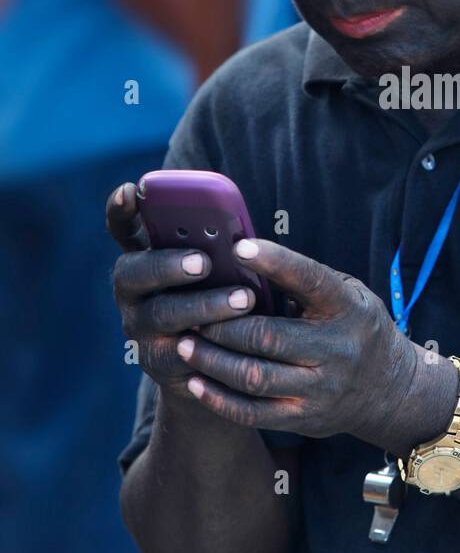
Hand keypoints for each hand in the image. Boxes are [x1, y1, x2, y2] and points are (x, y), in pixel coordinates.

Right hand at [107, 182, 259, 400]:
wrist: (215, 362)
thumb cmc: (222, 294)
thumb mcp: (221, 267)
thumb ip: (217, 249)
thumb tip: (240, 239)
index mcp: (146, 255)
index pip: (123, 228)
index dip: (121, 210)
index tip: (131, 191)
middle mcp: (133, 290)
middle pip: (135, 272)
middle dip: (169, 264)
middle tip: (204, 262)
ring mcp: (140, 326)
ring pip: (163, 313)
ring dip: (205, 304)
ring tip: (245, 299)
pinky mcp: (157, 362)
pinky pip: (180, 353)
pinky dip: (212, 342)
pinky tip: (239, 337)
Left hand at [174, 238, 458, 452]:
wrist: (390, 389)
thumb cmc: (354, 325)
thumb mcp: (345, 294)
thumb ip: (303, 281)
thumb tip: (243, 255)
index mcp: (347, 307)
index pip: (310, 279)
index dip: (274, 262)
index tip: (237, 248)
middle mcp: (337, 350)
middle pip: (267, 336)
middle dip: (222, 325)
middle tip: (190, 312)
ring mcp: (321, 389)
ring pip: (254, 377)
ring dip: (211, 361)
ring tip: (184, 345)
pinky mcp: (305, 418)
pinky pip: (254, 413)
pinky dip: (219, 399)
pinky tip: (195, 382)